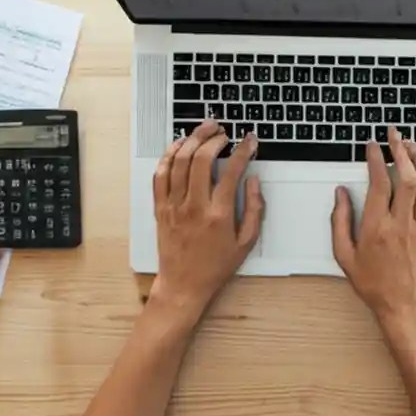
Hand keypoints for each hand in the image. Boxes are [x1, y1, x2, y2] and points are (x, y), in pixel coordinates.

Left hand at [150, 119, 263, 322]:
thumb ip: (255, 209)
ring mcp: (174, 205)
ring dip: (191, 140)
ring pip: (179, 162)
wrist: (184, 284)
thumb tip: (254, 181)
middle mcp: (194, 206)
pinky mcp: (160, 207)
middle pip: (201, 159)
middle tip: (223, 131)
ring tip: (203, 130)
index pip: (232, 171)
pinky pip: (160, 175)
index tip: (249, 140)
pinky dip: (169, 156)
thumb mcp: (246, 242)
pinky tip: (178, 146)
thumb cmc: (216, 266)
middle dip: (213, 138)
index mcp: (219, 215)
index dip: (243, 151)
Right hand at [331, 126, 415, 331]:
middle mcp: (401, 224)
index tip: (372, 145)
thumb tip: (340, 194)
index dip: (376, 158)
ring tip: (412, 146)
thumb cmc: (373, 284)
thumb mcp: (344, 256)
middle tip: (395, 136)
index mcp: (376, 228)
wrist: (404, 305)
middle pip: (407, 177)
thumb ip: (339, 221)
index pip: (379, 182)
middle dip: (401, 150)